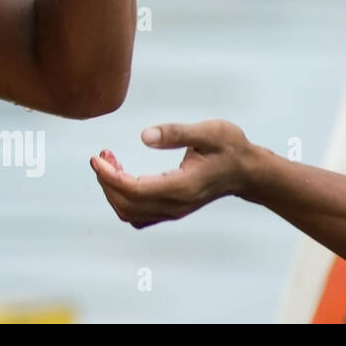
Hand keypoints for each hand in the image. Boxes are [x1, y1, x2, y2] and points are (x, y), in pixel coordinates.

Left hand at [90, 120, 254, 227]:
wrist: (249, 171)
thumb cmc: (230, 147)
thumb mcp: (209, 132)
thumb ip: (176, 133)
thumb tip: (143, 136)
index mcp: (182, 187)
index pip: (134, 191)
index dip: (110, 176)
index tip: (97, 157)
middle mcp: (176, 205)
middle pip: (127, 205)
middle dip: (107, 181)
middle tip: (102, 156)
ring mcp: (174, 210)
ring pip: (130, 213)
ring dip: (112, 190)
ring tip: (110, 161)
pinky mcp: (172, 209)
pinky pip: (138, 213)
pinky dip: (122, 197)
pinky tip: (122, 173)